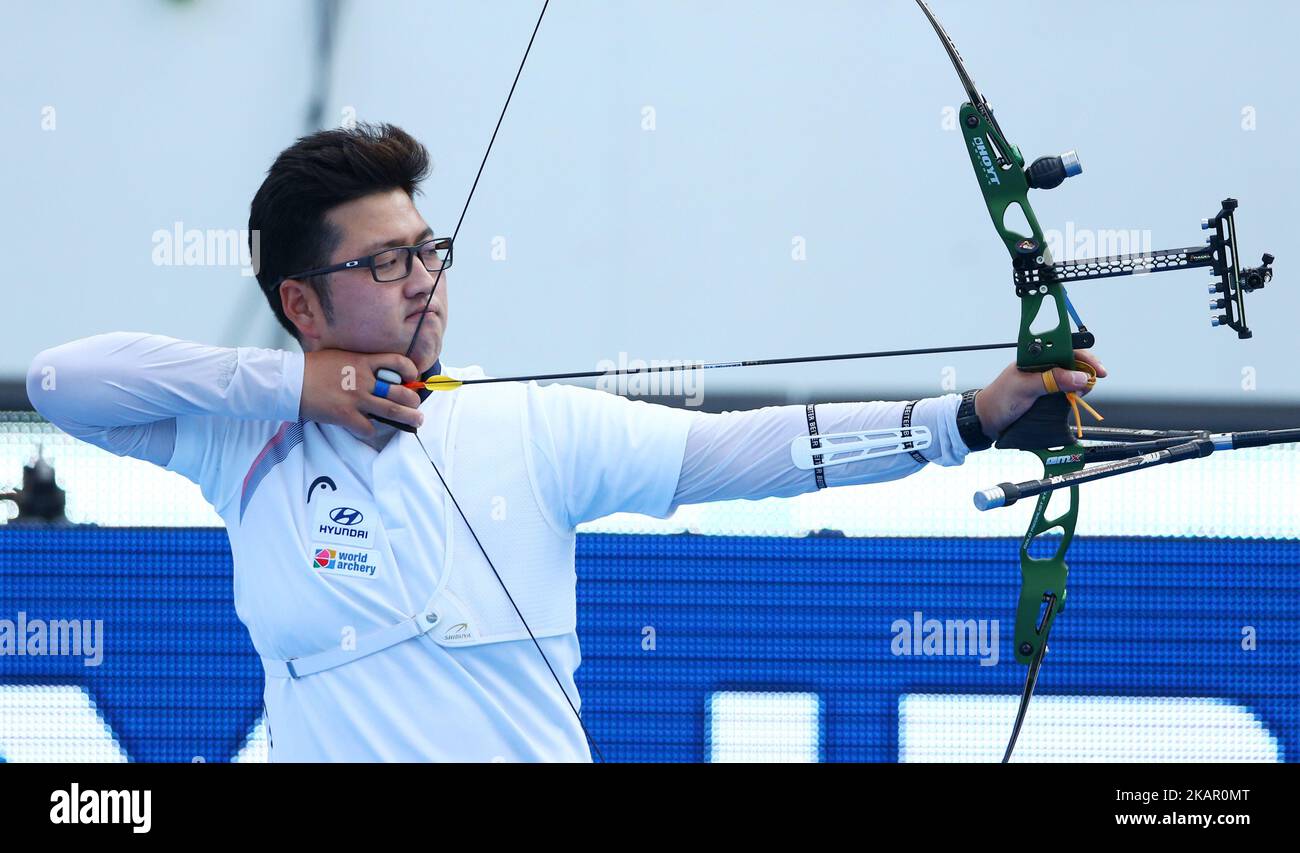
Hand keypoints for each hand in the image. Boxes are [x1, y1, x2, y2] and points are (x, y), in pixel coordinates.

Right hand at [301, 349, 423, 437]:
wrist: (289, 381)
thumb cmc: (312, 368)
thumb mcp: (340, 356)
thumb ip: (359, 362)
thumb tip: (375, 369)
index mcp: (363, 361)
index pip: (397, 362)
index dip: (410, 371)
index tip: (412, 378)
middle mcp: (363, 379)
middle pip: (401, 391)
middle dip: (414, 400)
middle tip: (417, 406)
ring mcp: (356, 398)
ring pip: (392, 410)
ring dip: (408, 418)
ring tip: (417, 421)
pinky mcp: (345, 415)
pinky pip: (369, 427)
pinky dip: (373, 430)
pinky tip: (370, 429)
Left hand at [974, 350, 1107, 439]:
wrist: (987, 420)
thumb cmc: (1000, 399)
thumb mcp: (1025, 388)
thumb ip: (1051, 380)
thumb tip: (1080, 377)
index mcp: (1036, 357)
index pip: (1066, 349)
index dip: (1084, 357)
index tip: (1098, 370)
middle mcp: (1043, 366)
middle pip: (1074, 363)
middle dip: (1086, 372)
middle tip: (1090, 385)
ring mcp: (1046, 380)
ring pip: (1073, 378)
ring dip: (1081, 385)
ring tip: (1079, 395)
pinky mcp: (1047, 394)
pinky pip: (1067, 391)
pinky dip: (1074, 395)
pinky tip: (1074, 400)